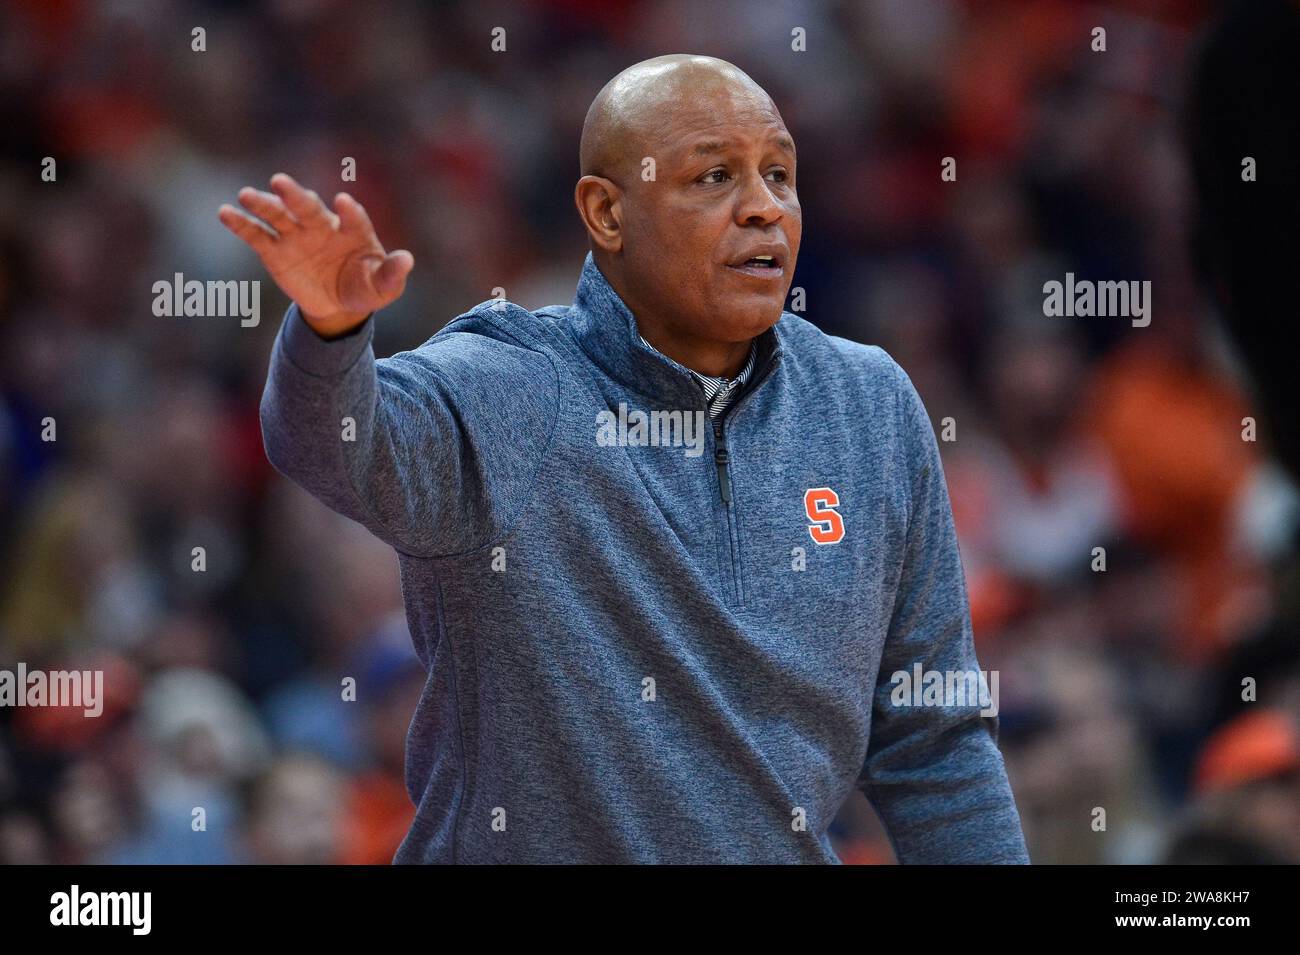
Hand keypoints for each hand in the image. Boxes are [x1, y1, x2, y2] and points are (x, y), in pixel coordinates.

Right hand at [218, 173, 413, 338]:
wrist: (337, 304)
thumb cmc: (364, 288)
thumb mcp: (382, 288)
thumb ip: (392, 274)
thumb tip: (407, 259)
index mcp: (352, 231)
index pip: (352, 217)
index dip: (349, 211)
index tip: (344, 202)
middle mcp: (322, 226)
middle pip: (308, 207)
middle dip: (295, 195)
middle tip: (280, 182)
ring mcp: (296, 236)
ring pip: (278, 215)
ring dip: (263, 204)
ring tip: (247, 195)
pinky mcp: (275, 251)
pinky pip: (256, 235)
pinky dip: (241, 224)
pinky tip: (225, 213)